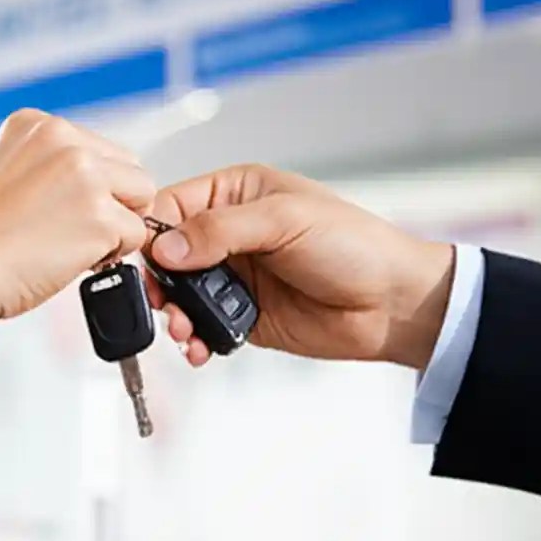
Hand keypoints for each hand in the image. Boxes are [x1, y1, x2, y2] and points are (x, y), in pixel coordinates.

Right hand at [0, 109, 154, 319]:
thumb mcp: (8, 172)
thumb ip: (53, 168)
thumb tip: (101, 187)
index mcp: (39, 125)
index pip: (104, 152)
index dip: (94, 190)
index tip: (62, 211)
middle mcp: (64, 140)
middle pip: (131, 172)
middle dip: (113, 205)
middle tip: (71, 232)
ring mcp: (85, 175)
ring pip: (140, 200)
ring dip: (116, 229)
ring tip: (70, 245)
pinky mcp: (99, 214)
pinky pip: (136, 236)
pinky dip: (112, 255)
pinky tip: (72, 258)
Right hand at [146, 165, 454, 368]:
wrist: (392, 303)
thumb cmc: (354, 245)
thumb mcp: (285, 220)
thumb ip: (220, 231)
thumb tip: (165, 247)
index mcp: (237, 193)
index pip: (172, 205)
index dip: (153, 231)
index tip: (147, 259)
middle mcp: (231, 233)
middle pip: (168, 254)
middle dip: (159, 281)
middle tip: (163, 300)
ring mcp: (236, 276)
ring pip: (181, 295)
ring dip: (175, 314)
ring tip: (185, 329)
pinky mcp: (244, 315)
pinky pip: (204, 327)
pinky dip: (195, 340)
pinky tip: (200, 347)